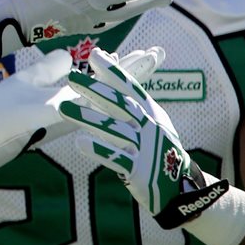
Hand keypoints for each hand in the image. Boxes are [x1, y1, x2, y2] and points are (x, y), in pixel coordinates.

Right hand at [0, 46, 166, 196]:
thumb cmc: (3, 111)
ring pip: (105, 94)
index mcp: (74, 102)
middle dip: (136, 71)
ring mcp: (71, 117)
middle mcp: (78, 112)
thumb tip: (69, 59)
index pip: (111, 83)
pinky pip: (91, 100)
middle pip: (115, 89)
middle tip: (158, 54)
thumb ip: (50, 69)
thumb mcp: (26, 83)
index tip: (152, 54)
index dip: (132, 67)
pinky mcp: (62, 120)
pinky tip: (105, 81)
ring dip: (122, 79)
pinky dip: (102, 88)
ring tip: (140, 64)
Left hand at [60, 48, 229, 228]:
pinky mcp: (139, 171)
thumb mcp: (152, 123)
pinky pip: (116, 158)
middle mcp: (150, 127)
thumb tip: (110, 78)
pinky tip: (79, 142)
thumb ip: (131, 104)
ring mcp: (145, 149)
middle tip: (72, 77)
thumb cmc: (159, 151)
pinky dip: (98, 149)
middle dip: (95, 89)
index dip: (113, 71)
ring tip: (64, 108)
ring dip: (88, 117)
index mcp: (152, 113)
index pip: (131, 88)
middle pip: (120, 104)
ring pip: (114, 129)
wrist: (180, 189)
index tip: (94, 55)